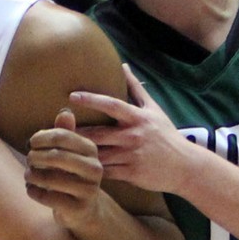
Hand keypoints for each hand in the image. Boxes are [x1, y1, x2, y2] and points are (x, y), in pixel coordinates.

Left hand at [27, 109, 103, 228]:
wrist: (83, 210)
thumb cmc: (70, 175)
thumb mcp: (69, 153)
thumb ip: (64, 133)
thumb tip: (65, 112)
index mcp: (91, 150)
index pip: (61, 136)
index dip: (41, 138)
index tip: (31, 143)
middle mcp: (94, 168)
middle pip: (56, 156)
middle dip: (35, 157)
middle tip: (28, 159)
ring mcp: (88, 190)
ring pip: (51, 178)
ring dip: (32, 175)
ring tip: (28, 174)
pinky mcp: (79, 208)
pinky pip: (49, 198)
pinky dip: (34, 191)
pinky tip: (31, 189)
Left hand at [67, 65, 193, 193]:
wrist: (184, 166)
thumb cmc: (166, 135)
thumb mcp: (154, 110)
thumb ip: (135, 89)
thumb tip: (122, 66)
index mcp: (137, 118)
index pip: (112, 105)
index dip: (91, 100)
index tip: (72, 96)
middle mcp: (133, 135)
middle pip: (98, 133)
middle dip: (76, 132)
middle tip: (54, 130)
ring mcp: (131, 155)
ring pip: (98, 155)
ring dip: (78, 153)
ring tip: (58, 151)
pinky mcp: (130, 173)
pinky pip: (104, 172)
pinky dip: (89, 171)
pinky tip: (74, 169)